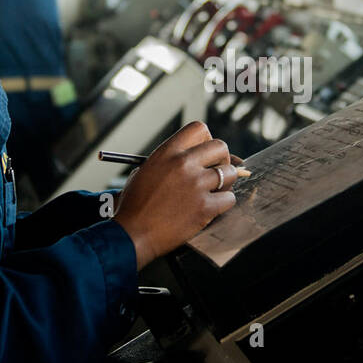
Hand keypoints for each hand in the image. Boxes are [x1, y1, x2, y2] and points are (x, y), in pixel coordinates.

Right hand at [113, 121, 237, 268]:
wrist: (133, 234)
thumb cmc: (135, 205)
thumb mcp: (145, 171)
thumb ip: (170, 161)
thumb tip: (199, 158)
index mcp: (167, 152)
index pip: (198, 128)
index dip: (206, 140)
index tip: (204, 153)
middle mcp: (183, 164)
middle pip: (220, 146)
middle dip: (221, 159)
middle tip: (215, 172)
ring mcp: (196, 185)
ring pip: (230, 173)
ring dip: (225, 182)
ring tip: (214, 191)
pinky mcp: (205, 207)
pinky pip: (229, 198)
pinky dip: (224, 203)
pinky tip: (212, 207)